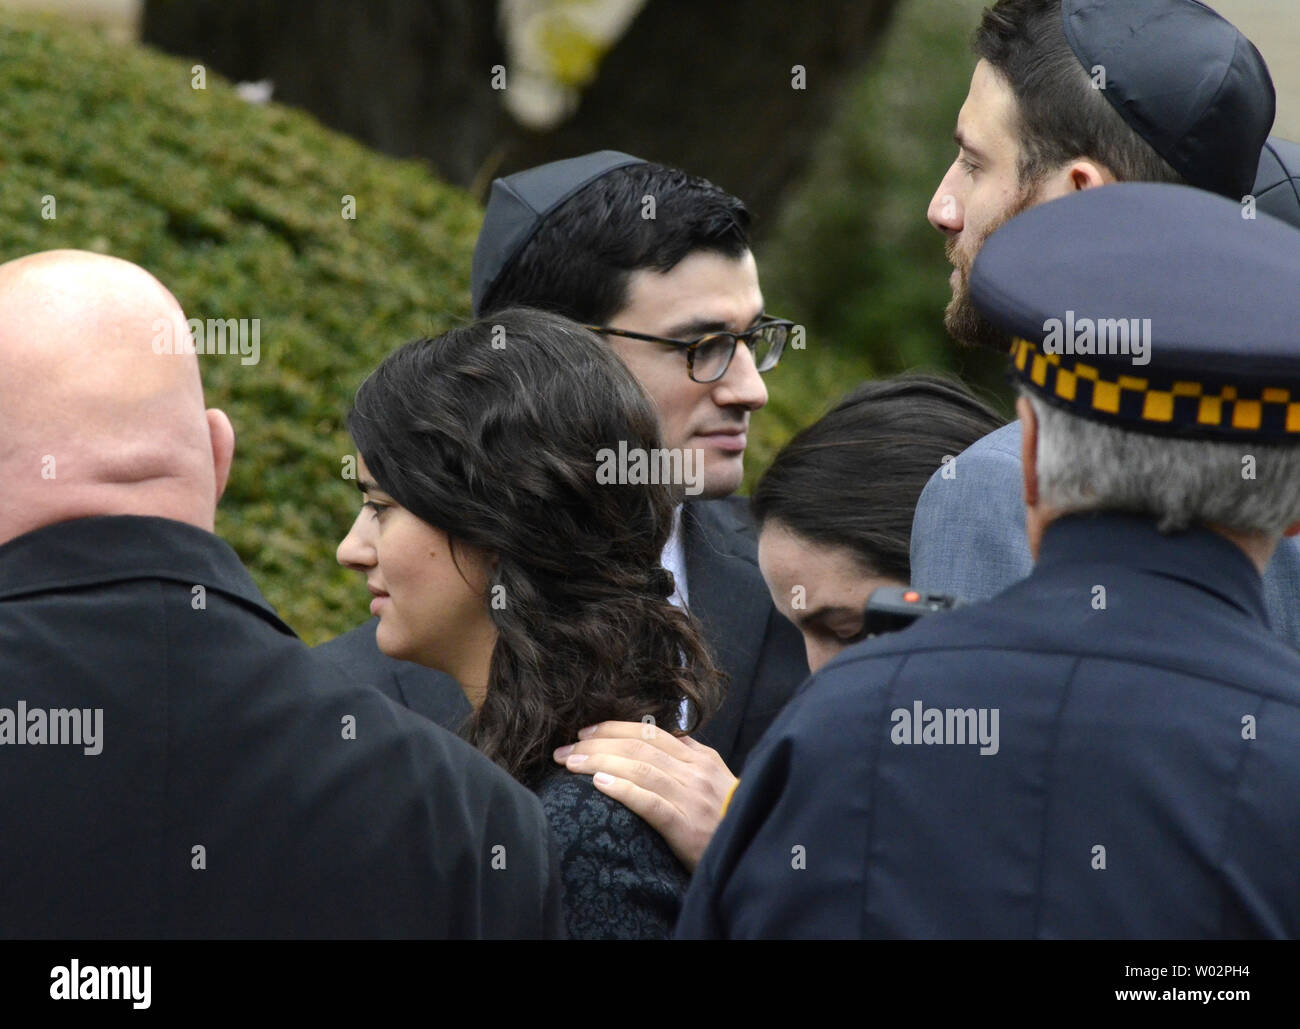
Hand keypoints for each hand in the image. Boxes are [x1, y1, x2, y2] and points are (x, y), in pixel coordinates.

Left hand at [553, 721, 737, 871]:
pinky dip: (624, 789)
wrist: (754, 851)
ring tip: (571, 763)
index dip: (614, 728)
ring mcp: (692, 798)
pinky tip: (599, 784)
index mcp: (700, 758)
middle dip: (597, 743)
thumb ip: (693, 755)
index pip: (650, 733)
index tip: (585, 732)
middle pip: (639, 746)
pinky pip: (651, 803)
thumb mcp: (717, 778)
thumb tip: (669, 734)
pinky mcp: (687, 827)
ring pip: (640, 768)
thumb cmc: (730, 818)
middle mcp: (695, 772)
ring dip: (599, 762)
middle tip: (566, 748)